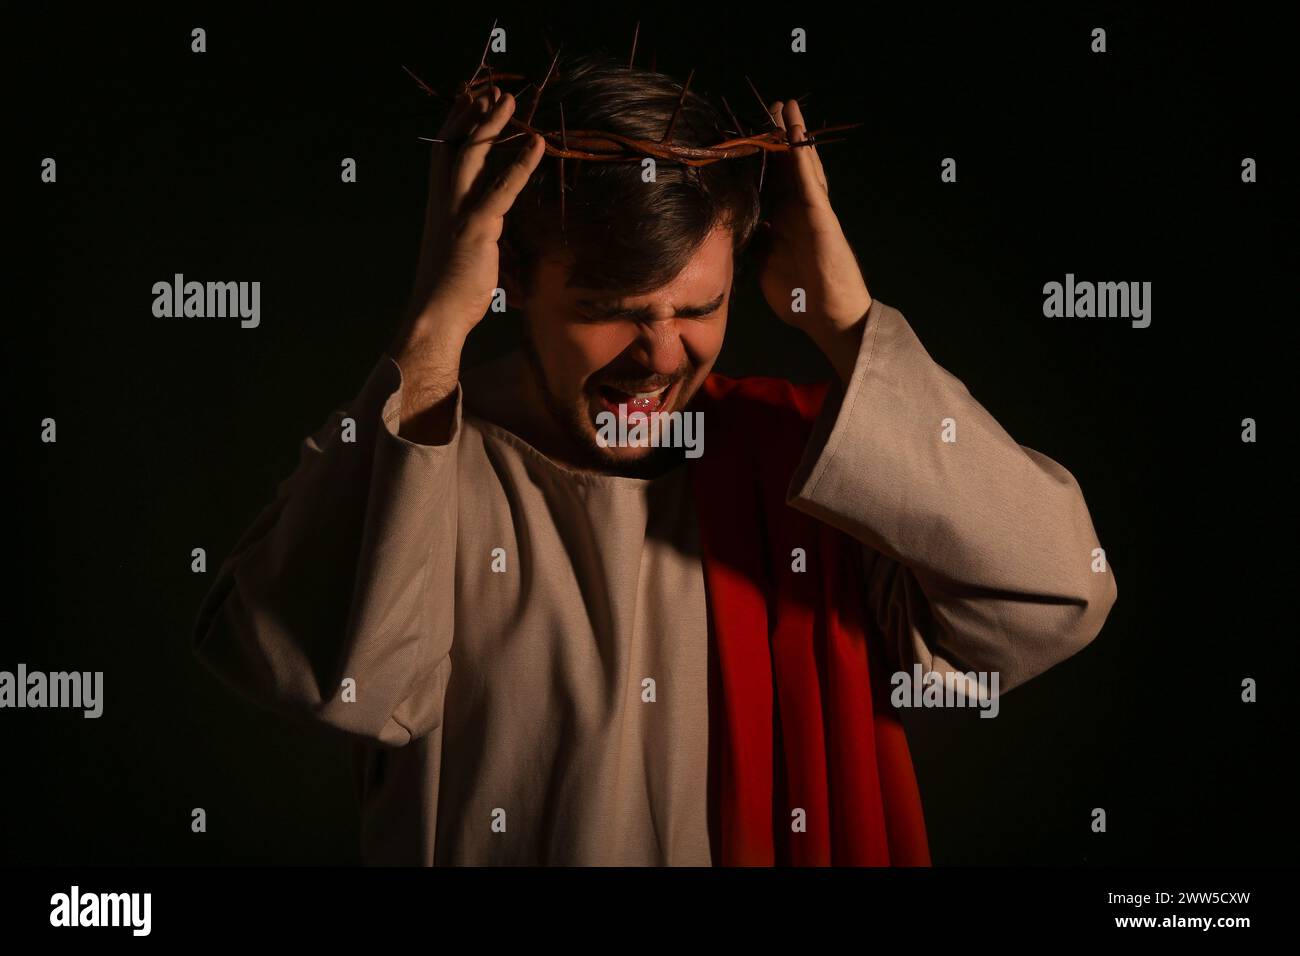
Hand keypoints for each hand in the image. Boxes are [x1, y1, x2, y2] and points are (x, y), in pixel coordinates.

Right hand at [395, 85, 545, 351]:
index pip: (445, 154)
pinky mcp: (477, 227)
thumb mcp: (462, 251)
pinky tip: (537, 144)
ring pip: (472, 156)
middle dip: (471, 114)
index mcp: (439, 205)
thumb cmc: (449, 291)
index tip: (470, 100)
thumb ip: (474, 229)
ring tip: (510, 102)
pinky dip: (520, 163)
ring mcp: (458, 212)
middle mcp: (444, 201)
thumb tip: (489, 224)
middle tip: (489, 90)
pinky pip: (501, 188)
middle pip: (454, 144)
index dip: (457, 124)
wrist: (436, 316)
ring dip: (492, 126)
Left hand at [754, 99, 872, 379]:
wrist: (827, 316)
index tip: (744, 140)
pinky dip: (800, 150)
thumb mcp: (766, 264)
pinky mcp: (819, 212)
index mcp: (784, 222)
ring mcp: (810, 209)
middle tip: (765, 109)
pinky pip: (807, 175)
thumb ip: (756, 244)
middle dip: (774, 138)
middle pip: (784, 166)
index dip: (757, 161)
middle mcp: (798, 210)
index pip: (768, 184)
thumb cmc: (801, 297)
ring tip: (783, 106)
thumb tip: (739, 233)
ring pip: (799, 163)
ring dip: (790, 134)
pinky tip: (793, 127)